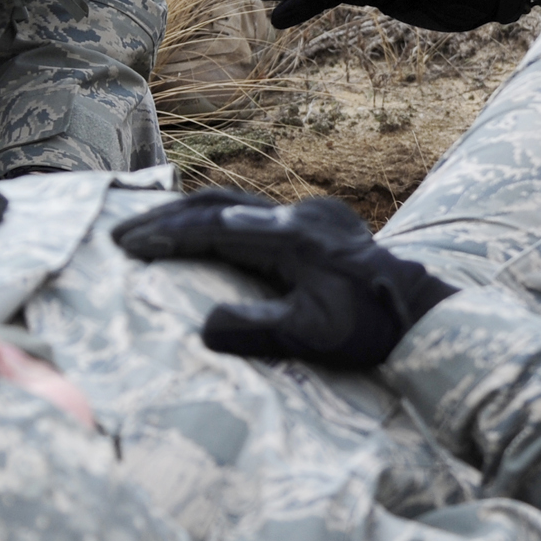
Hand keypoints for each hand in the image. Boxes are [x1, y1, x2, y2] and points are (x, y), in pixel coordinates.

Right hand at [112, 189, 456, 367]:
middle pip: (217, 206)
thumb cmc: (365, 329)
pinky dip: (223, 215)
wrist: (420, 312)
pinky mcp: (321, 219)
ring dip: (192, 211)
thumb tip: (203, 329)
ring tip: (150, 224)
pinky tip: (208, 228)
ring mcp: (309, 213)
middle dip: (166, 218)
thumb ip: (257, 330)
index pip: (210, 231)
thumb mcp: (311, 337)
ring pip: (237, 202)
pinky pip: (258, 209)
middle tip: (120, 233)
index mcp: (286, 240)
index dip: (164, 238)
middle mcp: (294, 217)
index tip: (124, 246)